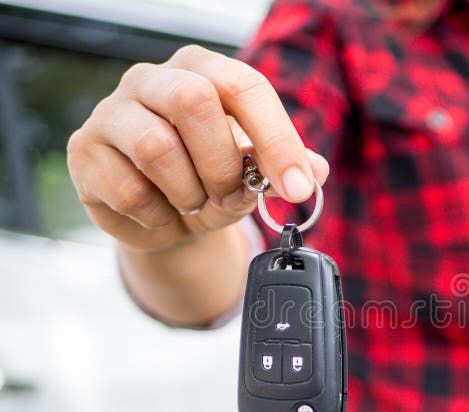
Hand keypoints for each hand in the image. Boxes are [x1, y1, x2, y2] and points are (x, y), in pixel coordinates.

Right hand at [67, 44, 329, 252]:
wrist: (164, 217)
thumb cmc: (211, 181)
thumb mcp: (254, 173)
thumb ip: (285, 167)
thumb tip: (316, 171)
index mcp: (202, 71)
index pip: (244, 86)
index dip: (277, 139)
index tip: (298, 186)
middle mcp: (152, 79)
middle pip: (194, 102)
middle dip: (224, 165)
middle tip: (230, 195)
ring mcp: (112, 112)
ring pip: (158, 148)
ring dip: (190, 193)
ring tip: (194, 203)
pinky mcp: (86, 152)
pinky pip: (129, 190)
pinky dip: (159, 215)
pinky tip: (162, 212)